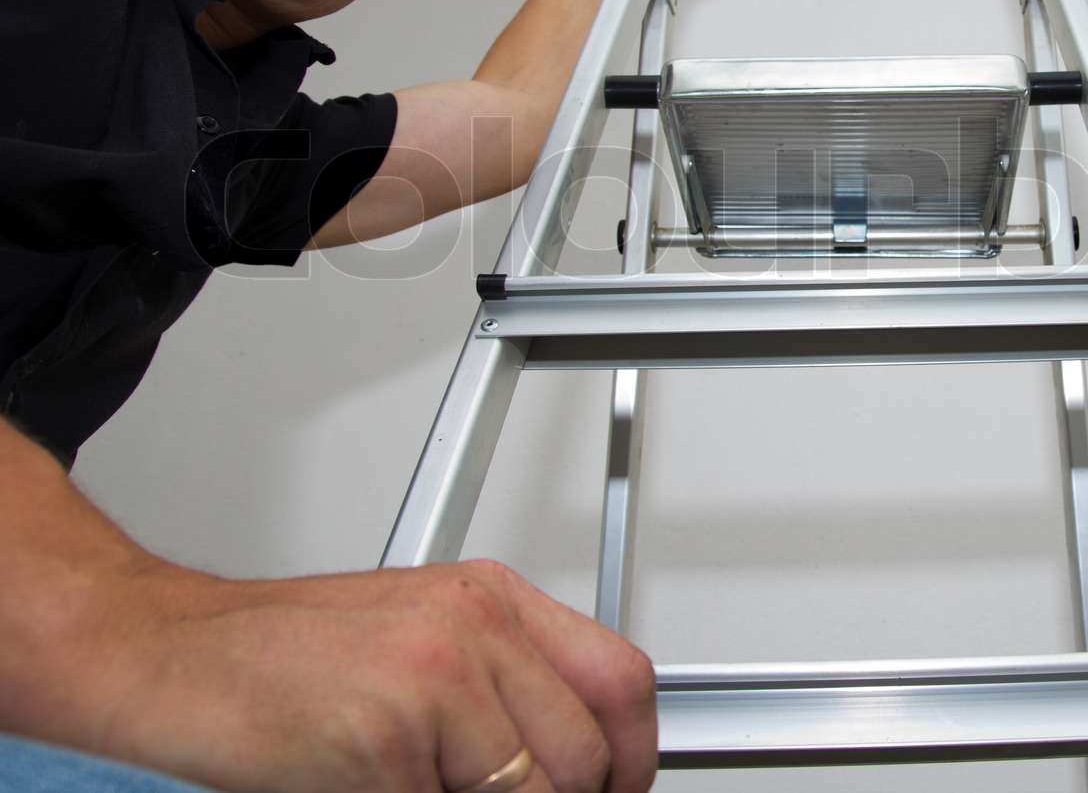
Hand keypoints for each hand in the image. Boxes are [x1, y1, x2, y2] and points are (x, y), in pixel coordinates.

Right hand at [79, 558, 656, 792]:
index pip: (619, 680)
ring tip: (424, 786)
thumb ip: (503, 686)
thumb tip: (575, 758)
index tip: (616, 788)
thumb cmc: (282, 654)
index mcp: (492, 598)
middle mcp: (473, 627)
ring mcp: (433, 681)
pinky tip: (375, 786)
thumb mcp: (420, 639)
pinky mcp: (384, 744)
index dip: (630, 757)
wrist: (172, 653)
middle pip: (584, 753)